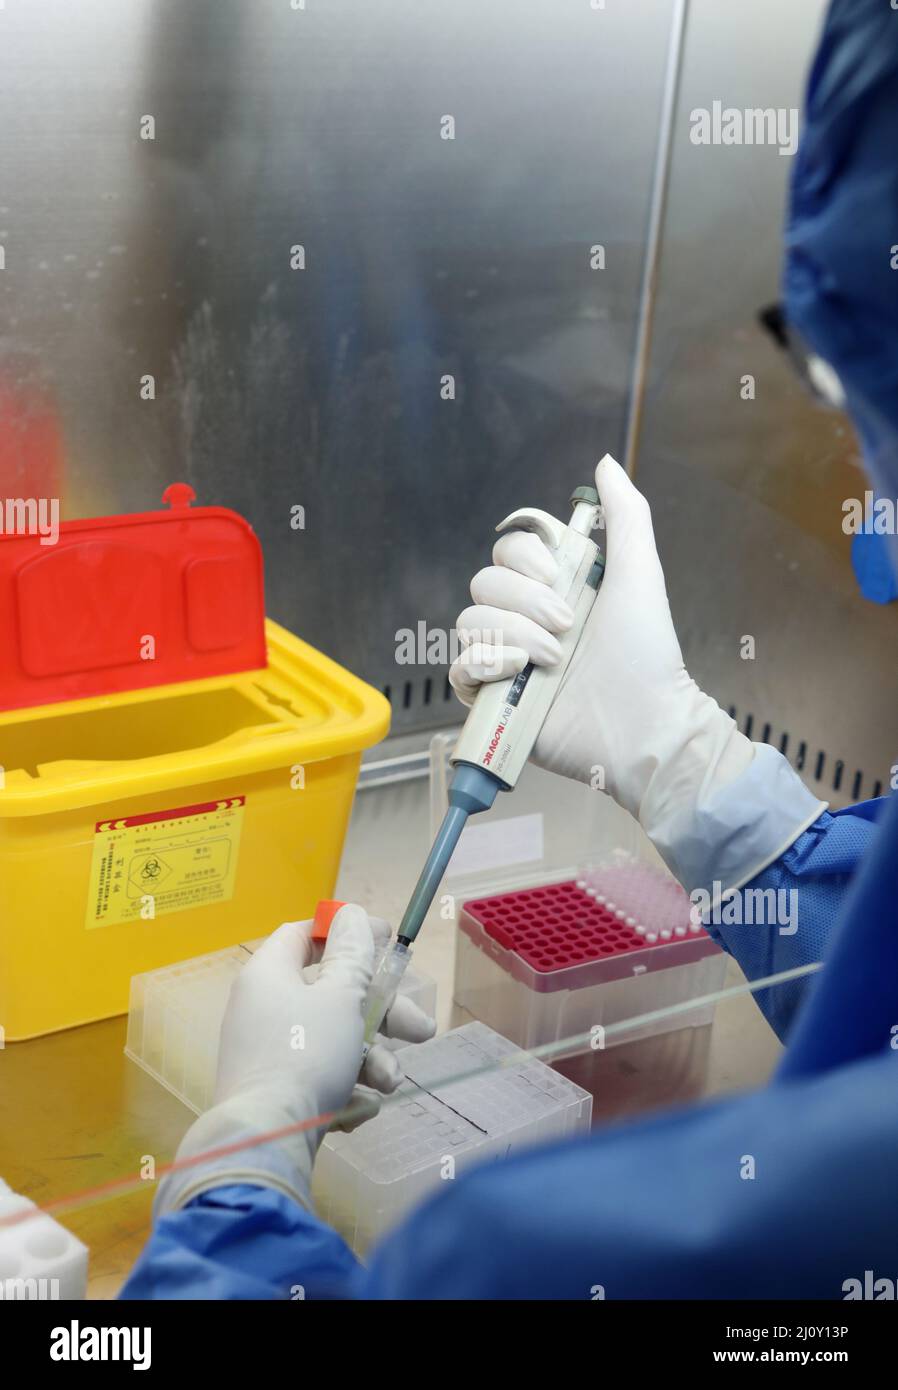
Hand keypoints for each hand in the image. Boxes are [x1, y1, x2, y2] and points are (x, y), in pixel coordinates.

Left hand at [154, 906, 434, 1217]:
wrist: (265, 1139)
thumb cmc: (306, 1054)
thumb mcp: (341, 996)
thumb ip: (353, 954)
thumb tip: (351, 914)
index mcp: (269, 974)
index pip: (305, 934)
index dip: (347, 932)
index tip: (387, 939)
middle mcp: (263, 1008)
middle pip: (332, 994)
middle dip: (383, 1014)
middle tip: (421, 1029)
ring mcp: (267, 1053)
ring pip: (333, 1041)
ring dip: (371, 1059)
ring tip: (390, 1082)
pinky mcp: (275, 1092)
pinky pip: (318, 1076)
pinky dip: (345, 1087)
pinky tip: (359, 1107)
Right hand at [449, 454, 823, 893]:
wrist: (644, 723)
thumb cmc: (647, 653)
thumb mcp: (640, 572)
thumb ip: (625, 514)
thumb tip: (604, 462)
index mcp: (554, 588)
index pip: (508, 550)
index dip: (526, 558)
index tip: (562, 575)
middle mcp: (526, 619)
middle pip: (484, 582)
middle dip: (525, 600)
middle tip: (568, 625)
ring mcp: (507, 659)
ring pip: (469, 621)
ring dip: (513, 635)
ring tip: (554, 660)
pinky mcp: (493, 699)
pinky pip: (458, 667)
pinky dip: (484, 664)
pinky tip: (519, 673)